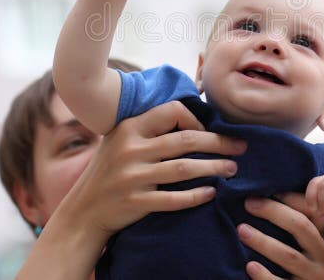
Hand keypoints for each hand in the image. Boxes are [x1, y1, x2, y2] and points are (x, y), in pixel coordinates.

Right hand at [69, 101, 246, 238]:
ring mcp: (133, 177)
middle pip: (185, 140)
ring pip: (184, 169)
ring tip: (233, 169)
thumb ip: (148, 128)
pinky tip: (212, 193)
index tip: (208, 131)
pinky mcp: (136, 202)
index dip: (195, 119)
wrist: (83, 211)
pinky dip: (196, 196)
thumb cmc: (109, 171)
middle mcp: (130, 150)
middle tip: (240, 147)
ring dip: (214, 168)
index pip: (171, 111)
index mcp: (129, 128)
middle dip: (218, 142)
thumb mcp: (120, 140)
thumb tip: (189, 114)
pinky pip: (174, 199)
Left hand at [237, 193, 323, 279]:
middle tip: (248, 204)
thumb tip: (262, 194)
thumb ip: (290, 220)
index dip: (292, 197)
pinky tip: (250, 265)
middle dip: (274, 212)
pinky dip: (265, 274)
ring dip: (264, 241)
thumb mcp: (298, 239)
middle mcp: (323, 253)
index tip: (269, 189)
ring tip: (242, 231)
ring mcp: (314, 274)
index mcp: (321, 235)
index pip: (312, 210)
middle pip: (301, 226)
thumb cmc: (291, 260)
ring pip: (290, 255)